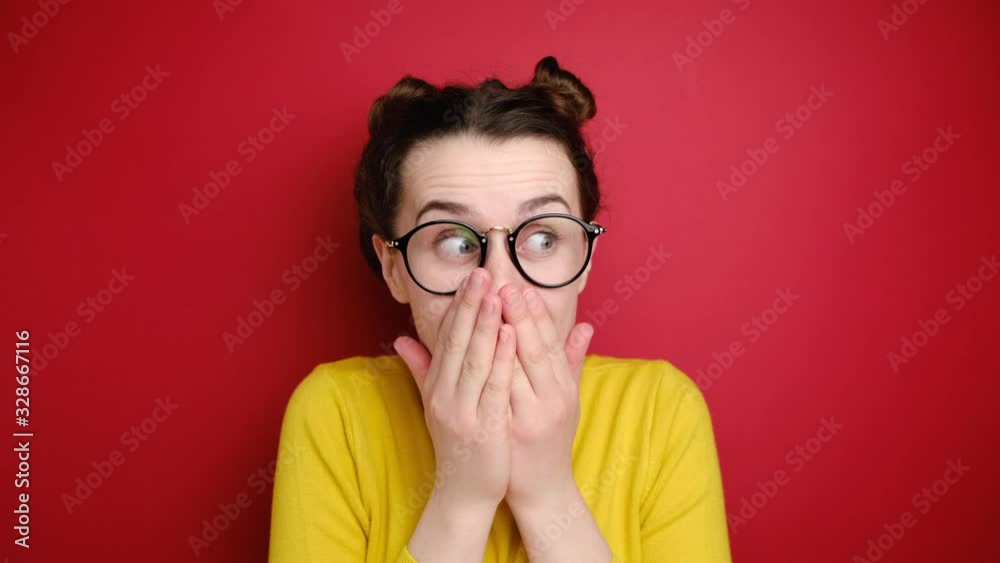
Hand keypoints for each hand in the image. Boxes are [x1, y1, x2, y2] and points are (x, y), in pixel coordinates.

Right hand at [395, 268, 516, 510]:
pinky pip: (493, 388)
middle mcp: (444, 396)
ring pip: (475, 360)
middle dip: (472, 306)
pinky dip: (501, 359)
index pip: (446, 340)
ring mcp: (463, 412)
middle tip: (484, 273)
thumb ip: (421, 369)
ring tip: (497, 294)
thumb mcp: (434, 405)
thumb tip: (399, 339)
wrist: (464, 493)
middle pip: (459, 343)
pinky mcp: (483, 428)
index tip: (471, 279)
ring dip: (486, 325)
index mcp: (436, 388)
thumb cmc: (458, 446)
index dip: (459, 308)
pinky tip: (510, 335)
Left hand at [498, 285, 593, 510]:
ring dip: (502, 333)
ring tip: (490, 305)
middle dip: (519, 315)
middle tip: (504, 285)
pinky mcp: (511, 430)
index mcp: (564, 389)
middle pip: (535, 350)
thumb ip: (571, 362)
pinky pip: (499, 393)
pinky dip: (492, 368)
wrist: (541, 489)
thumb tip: (586, 326)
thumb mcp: (567, 400)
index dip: (537, 315)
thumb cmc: (550, 440)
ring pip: (517, 368)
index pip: (550, 344)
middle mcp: (552, 399)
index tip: (522, 288)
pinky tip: (483, 346)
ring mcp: (531, 415)